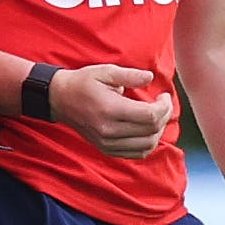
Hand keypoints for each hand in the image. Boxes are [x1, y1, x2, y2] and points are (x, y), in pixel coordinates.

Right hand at [45, 63, 172, 157]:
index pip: (150, 116)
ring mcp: (107, 142)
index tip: (163, 96)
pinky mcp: (106, 149)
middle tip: (163, 103)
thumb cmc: (83, 83)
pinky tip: (147, 129)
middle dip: (164, 116)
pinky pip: (137, 154)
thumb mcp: (105, 71)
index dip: (165, 106)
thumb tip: (150, 78)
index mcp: (110, 110)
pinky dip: (148, 143)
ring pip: (147, 145)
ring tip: (156, 116)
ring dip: (158, 131)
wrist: (59, 99)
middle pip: (152, 131)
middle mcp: (109, 130)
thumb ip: (130, 75)